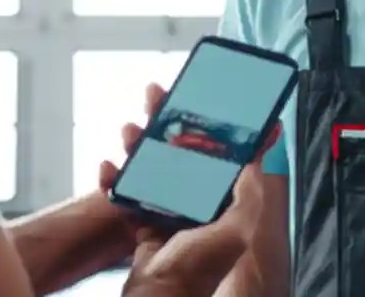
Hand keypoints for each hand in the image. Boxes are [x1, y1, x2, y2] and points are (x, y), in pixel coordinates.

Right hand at [102, 83, 278, 296]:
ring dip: (138, 144)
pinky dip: (116, 180)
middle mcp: (198, 203)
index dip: (214, 124)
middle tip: (155, 96)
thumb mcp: (235, 230)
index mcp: (223, 201)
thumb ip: (247, 194)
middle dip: (168, 122)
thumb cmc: (197, 269)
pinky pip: (128, 192)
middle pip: (183, 150)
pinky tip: (108, 169)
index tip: (205, 97)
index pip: (222, 154)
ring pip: (153, 165)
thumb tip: (256, 159)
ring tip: (128, 130)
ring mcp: (170, 211)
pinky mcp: (143, 222)